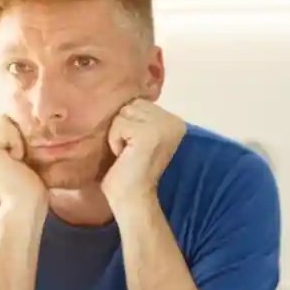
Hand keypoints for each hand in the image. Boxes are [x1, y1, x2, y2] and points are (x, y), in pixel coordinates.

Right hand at [0, 115, 45, 215]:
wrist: (26, 206)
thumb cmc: (30, 182)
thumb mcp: (21, 150)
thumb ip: (14, 133)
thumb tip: (23, 106)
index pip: (4, 119)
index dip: (19, 135)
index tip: (20, 159)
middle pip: (4, 117)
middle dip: (19, 136)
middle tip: (20, 161)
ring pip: (5, 120)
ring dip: (19, 140)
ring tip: (17, 162)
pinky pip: (6, 127)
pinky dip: (17, 143)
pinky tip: (14, 162)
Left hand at [101, 99, 186, 213]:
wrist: (132, 199)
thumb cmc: (129, 170)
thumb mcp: (139, 136)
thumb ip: (140, 117)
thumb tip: (120, 91)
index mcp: (174, 121)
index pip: (139, 103)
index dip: (129, 124)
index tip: (135, 147)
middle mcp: (174, 121)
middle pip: (131, 105)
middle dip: (123, 127)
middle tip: (130, 151)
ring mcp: (163, 127)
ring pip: (123, 113)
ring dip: (117, 134)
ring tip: (128, 153)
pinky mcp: (149, 133)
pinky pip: (118, 124)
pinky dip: (115, 141)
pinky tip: (124, 156)